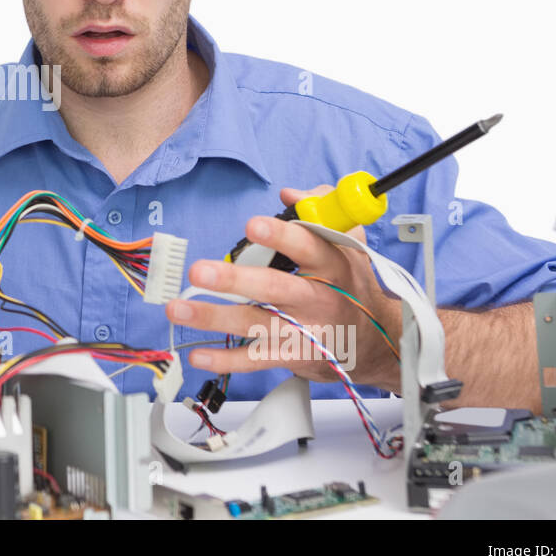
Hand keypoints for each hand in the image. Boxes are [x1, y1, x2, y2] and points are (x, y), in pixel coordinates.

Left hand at [165, 185, 401, 390]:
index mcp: (332, 264)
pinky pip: (255, 360)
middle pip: (275, 288)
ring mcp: (305, 332)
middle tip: (200, 272)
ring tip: (178, 309)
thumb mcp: (350, 243)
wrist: (376, 342)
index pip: (308, 246)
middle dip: (235, 280)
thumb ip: (321, 211)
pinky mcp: (294, 357)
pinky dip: (225, 360)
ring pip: (256, 324)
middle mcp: (318, 298)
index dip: (281, 236)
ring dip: (214, 318)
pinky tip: (197, 353)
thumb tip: (290, 195)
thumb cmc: (351, 285)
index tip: (253, 227)